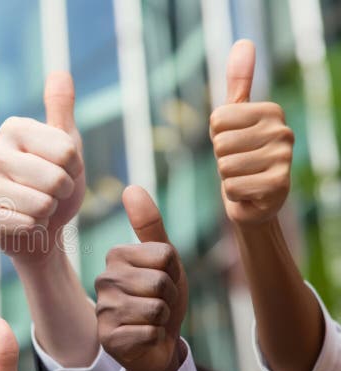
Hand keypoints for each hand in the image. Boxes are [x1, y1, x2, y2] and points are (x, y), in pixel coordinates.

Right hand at [0, 71, 83, 262]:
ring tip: (37, 208)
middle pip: (55, 178)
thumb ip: (61, 109)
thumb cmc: (54, 184)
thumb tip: (60, 73)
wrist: (39, 228)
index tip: (63, 170)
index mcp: (12, 128)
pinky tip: (24, 223)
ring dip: (48, 212)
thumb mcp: (65, 144)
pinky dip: (34, 228)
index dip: (74, 168)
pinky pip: (27, 223)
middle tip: (50, 193)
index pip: (66, 150)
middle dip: (62, 192)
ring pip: (42, 203)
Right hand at [95, 186, 187, 370]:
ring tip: (151, 320)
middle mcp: (104, 279)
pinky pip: (148, 332)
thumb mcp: (165, 260)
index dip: (174, 272)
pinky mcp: (107, 337)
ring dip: (163, 319)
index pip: (164, 255)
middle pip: (160, 282)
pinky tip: (143, 337)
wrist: (156, 343)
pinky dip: (154, 337)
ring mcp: (103, 308)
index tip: (164, 282)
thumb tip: (131, 188)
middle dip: (170, 297)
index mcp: (116, 256)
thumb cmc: (161, 298)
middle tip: (159, 304)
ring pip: (155, 308)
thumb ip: (150, 225)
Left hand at [210, 40, 293, 226]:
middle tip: (238, 162)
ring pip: (226, 166)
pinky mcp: (279, 186)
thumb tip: (244, 42)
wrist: (254, 197)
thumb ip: (238, 80)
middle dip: (221, 158)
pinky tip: (249, 192)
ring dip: (228, 177)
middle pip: (221, 144)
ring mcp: (284, 159)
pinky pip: (233, 187)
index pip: (218, 119)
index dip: (217, 135)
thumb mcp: (233, 115)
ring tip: (243, 176)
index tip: (234, 142)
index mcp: (271, 111)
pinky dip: (234, 194)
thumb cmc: (240, 152)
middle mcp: (283, 131)